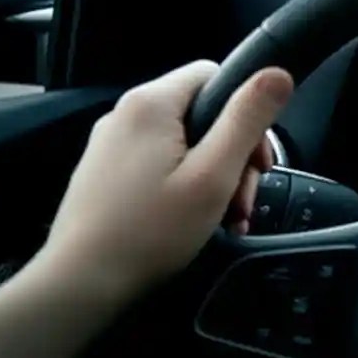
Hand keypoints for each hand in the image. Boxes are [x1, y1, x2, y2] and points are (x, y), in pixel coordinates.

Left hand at [42, 61, 293, 299]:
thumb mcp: (214, 175)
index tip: (258, 160)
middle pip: (200, 114)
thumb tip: (277, 73)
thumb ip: (247, 120)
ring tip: (226, 219)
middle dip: (233, 155)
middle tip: (244, 201)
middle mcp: (125, 114)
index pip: (213, 74)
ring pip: (183, 144)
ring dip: (214, 177)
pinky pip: (159, 164)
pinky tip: (195, 222)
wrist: (80, 284)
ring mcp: (110, 145)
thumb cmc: (152, 230)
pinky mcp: (104, 173)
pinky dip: (185, 186)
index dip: (246, 111)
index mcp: (151, 103)